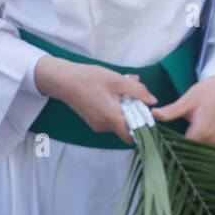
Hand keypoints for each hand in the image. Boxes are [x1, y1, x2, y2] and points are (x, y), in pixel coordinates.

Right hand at [33, 56, 156, 143]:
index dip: (144, 127)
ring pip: (119, 120)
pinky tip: (114, 91)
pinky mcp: (94, 120)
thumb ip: (137, 90)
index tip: (147, 113)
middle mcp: (104, 126)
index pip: (134, 136)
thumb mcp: (117, 80)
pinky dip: (116, 106)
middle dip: (135, 111)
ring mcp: (98, 125)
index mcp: (111, 118)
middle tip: (135, 93)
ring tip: (123, 86)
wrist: (62, 80)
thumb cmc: (88, 78)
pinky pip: (111, 117)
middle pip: (128, 126)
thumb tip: (153, 100)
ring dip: (126, 106)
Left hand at [153, 76, 214, 145]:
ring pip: (201, 152)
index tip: (164, 141)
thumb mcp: (186, 101)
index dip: (172, 145)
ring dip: (192, 148)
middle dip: (181, 148)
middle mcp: (214, 140)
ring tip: (185, 137)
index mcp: (202, 131)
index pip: (182, 147)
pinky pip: (210, 150)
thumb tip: (153, 114)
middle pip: (192, 152)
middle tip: (171, 140)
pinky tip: (197, 138)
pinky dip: (203, 146)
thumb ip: (170, 111)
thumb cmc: (206, 93)